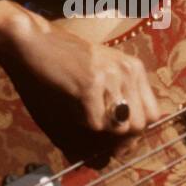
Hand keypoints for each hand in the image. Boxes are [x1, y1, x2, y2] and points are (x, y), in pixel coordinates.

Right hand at [0, 0, 160, 135]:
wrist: (32, 40)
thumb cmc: (61, 62)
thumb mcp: (99, 76)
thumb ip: (117, 101)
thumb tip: (126, 145)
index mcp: (134, 68)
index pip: (153, 114)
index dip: (136, 132)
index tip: (117, 140)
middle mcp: (128, 70)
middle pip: (140, 125)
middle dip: (119, 140)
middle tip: (98, 141)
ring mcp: (110, 76)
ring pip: (119, 128)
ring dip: (100, 133)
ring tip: (82, 117)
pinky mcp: (90, 84)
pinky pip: (95, 124)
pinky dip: (81, 124)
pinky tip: (70, 107)